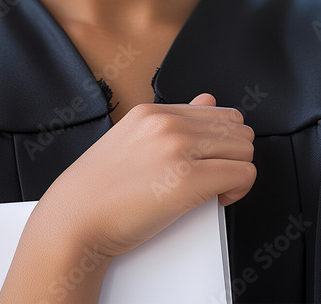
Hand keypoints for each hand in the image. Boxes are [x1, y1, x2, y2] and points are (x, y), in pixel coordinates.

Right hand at [37, 92, 255, 259]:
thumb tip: (208, 100)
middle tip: (216, 178)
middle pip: (237, 128)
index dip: (222, 141)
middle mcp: (167, 123)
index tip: (211, 161)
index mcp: (153, 112)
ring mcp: (178, 148)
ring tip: (215, 189)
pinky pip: (242, 173)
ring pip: (244, 148)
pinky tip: (219, 199)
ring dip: (238, 170)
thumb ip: (173, 120)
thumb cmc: (100, 190)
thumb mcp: (133, 140)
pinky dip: (239, 189)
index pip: (217, 112)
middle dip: (234, 154)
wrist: (75, 219)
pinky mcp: (188, 180)